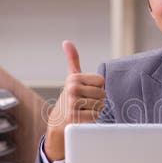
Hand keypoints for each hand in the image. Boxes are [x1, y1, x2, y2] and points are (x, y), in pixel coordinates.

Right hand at [44, 41, 106, 160]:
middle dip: (97, 100)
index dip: (97, 88)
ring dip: (95, 110)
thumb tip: (66, 42)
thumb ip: (72, 59)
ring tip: (83, 110)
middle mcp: (72, 89)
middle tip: (85, 103)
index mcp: (74, 78)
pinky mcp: (75, 118)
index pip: (101, 81)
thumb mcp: (71, 77)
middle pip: (102, 94)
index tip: (87, 91)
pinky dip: (92, 119)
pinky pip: (95, 116)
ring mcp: (73, 104)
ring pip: (100, 105)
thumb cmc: (70, 97)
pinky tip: (82, 118)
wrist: (58, 121)